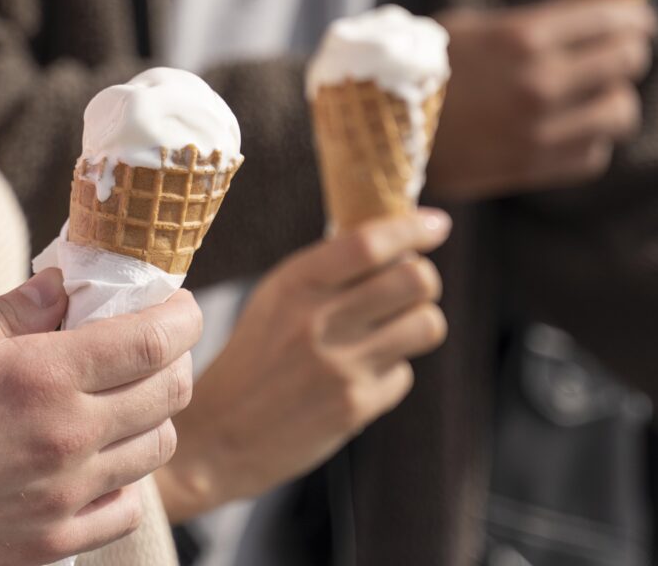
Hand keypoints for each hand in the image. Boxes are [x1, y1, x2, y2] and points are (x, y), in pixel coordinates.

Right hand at [0, 270, 201, 565]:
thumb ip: (10, 309)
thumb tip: (61, 288)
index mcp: (43, 378)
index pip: (154, 341)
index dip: (181, 315)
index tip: (176, 303)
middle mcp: (68, 440)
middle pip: (170, 393)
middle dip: (173, 357)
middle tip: (151, 343)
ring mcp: (64, 500)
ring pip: (155, 450)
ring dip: (152, 415)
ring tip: (120, 397)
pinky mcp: (49, 545)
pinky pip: (123, 510)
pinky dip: (124, 478)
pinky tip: (94, 459)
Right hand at [155, 212, 449, 522]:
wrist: (219, 434)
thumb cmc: (255, 357)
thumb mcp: (275, 299)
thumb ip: (327, 271)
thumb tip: (395, 243)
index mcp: (295, 283)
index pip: (369, 243)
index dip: (412, 228)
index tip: (438, 224)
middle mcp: (318, 320)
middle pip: (416, 279)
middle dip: (424, 280)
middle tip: (410, 289)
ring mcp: (340, 365)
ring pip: (426, 324)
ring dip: (418, 324)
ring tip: (392, 331)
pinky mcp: (355, 406)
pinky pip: (404, 374)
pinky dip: (391, 373)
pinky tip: (359, 377)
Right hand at [427, 0, 655, 199]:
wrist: (383, 128)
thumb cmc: (427, 68)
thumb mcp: (477, 26)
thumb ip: (534, 24)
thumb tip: (594, 20)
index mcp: (523, 36)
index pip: (612, 20)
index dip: (631, 17)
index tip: (635, 20)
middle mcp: (539, 82)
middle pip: (627, 63)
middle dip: (628, 53)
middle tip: (620, 53)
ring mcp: (539, 129)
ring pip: (620, 112)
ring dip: (614, 100)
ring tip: (598, 95)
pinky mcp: (534, 167)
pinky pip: (594, 154)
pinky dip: (591, 140)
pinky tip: (571, 128)